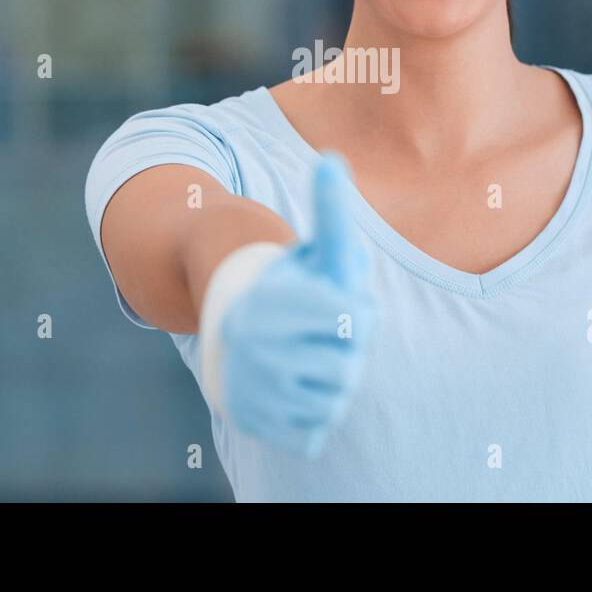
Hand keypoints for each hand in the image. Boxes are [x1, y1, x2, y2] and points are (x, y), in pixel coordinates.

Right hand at [219, 151, 378, 457]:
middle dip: (350, 351)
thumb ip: (331, 217)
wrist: (232, 337)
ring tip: (311, 362)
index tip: (348, 307)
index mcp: (274, 297)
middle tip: (326, 337)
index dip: (359, 312)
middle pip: (351, 362)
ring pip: (335, 399)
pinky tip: (294, 392)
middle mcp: (255, 342)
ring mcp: (250, 383)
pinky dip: (312, 416)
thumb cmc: (293, 290)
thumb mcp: (313, 254)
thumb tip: (333, 161)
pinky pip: (313, 431)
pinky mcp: (248, 421)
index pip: (354, 316)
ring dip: (334, 384)